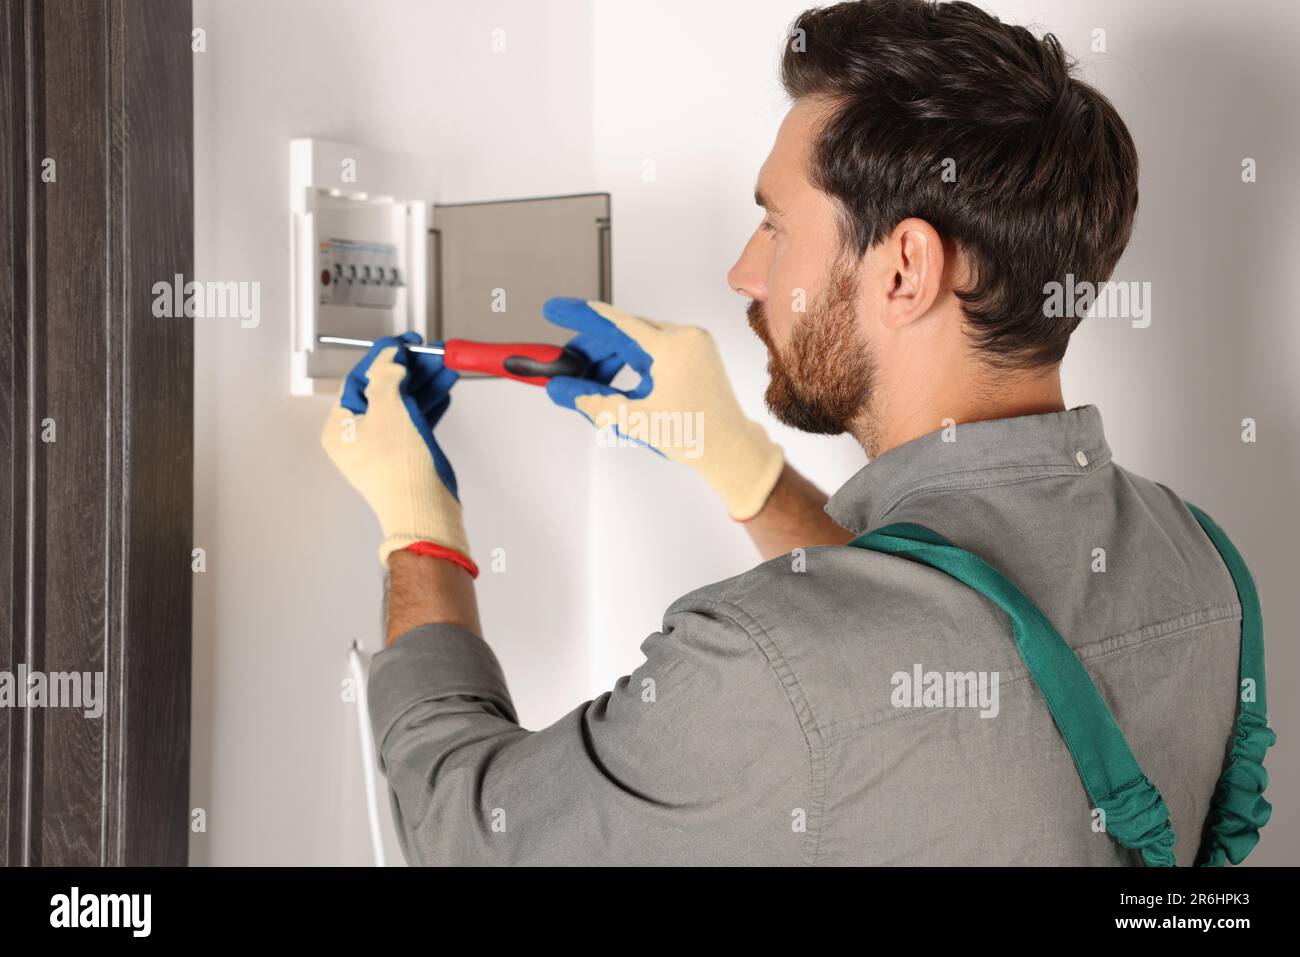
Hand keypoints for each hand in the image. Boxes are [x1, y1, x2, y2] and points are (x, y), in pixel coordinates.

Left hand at [321, 333, 475, 573]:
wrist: (423, 510)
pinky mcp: (406, 456)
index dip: (383, 356)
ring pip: (404, 404)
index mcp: (342, 427)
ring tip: (446, 367)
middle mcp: (359, 437)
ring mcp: (384, 447)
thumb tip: (390, 360)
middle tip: (431, 353)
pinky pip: (416, 421)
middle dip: (411, 369)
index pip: (359, 379)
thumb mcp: (388, 408)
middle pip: (385, 390)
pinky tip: (445, 390)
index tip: (404, 343)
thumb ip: (387, 376)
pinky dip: (431, 404)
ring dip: (425, 384)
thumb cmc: (398, 470)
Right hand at [542, 298, 783, 520]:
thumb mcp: (634, 419)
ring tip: (592, 387)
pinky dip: (631, 365)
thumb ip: (592, 400)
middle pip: (623, 333)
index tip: (554, 309)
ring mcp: (692, 344)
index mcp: (672, 347)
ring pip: (636, 342)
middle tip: (566, 368)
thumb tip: (561, 388)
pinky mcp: (694, 355)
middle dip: (592, 350)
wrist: (731, 449)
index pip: (614, 323)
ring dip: (610, 361)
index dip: (579, 315)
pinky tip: (616, 387)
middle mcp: (685, 337)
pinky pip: (653, 351)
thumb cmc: (694, 436)